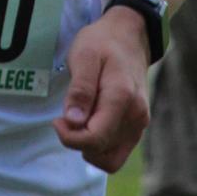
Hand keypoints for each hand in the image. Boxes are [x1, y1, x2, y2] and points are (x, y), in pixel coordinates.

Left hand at [52, 8, 150, 172]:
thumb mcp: (84, 56)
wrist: (129, 36)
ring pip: (111, 159)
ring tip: (79, 119)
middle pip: (101, 151)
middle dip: (77, 140)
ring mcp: (139, 123)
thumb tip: (74, 122)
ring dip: (89, 147)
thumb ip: (80, 90)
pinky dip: (100, 146)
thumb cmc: (102, 43)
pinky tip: (89, 123)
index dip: (69, 137)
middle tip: (66, 116)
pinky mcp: (137, 127)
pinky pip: (117, 152)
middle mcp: (136, 116)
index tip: (57, 120)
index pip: (95, 138)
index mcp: (122, 97)